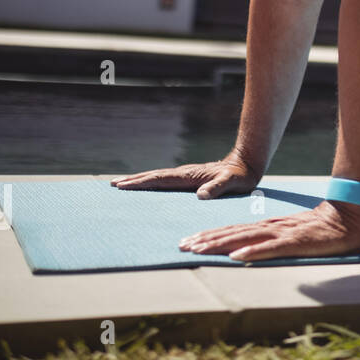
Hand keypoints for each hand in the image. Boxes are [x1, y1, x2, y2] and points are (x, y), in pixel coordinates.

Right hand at [110, 153, 261, 198]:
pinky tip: (147, 186)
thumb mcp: (232, 183)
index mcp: (189, 176)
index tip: (122, 186)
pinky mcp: (189, 178)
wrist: (247, 164)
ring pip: (157, 177)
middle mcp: (184, 173)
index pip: (160, 180)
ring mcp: (186, 175)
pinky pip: (165, 180)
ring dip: (139, 180)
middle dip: (133, 180)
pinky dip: (151, 182)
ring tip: (121, 183)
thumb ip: (218, 188)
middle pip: (153, 176)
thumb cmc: (241, 176)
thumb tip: (201, 195)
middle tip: (112, 185)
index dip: (141, 183)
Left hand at [178, 200, 359, 262]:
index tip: (188, 241)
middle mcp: (271, 227)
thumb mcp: (291, 235)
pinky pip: (271, 248)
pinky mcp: (296, 242)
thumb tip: (246, 251)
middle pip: (233, 233)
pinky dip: (253, 252)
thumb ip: (271, 241)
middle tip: (182, 245)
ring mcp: (283, 234)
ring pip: (245, 239)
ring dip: (220, 244)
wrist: (348, 218)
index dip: (209, 236)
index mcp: (269, 226)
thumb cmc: (320, 229)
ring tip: (199, 249)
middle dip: (206, 240)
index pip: (233, 231)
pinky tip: (236, 256)